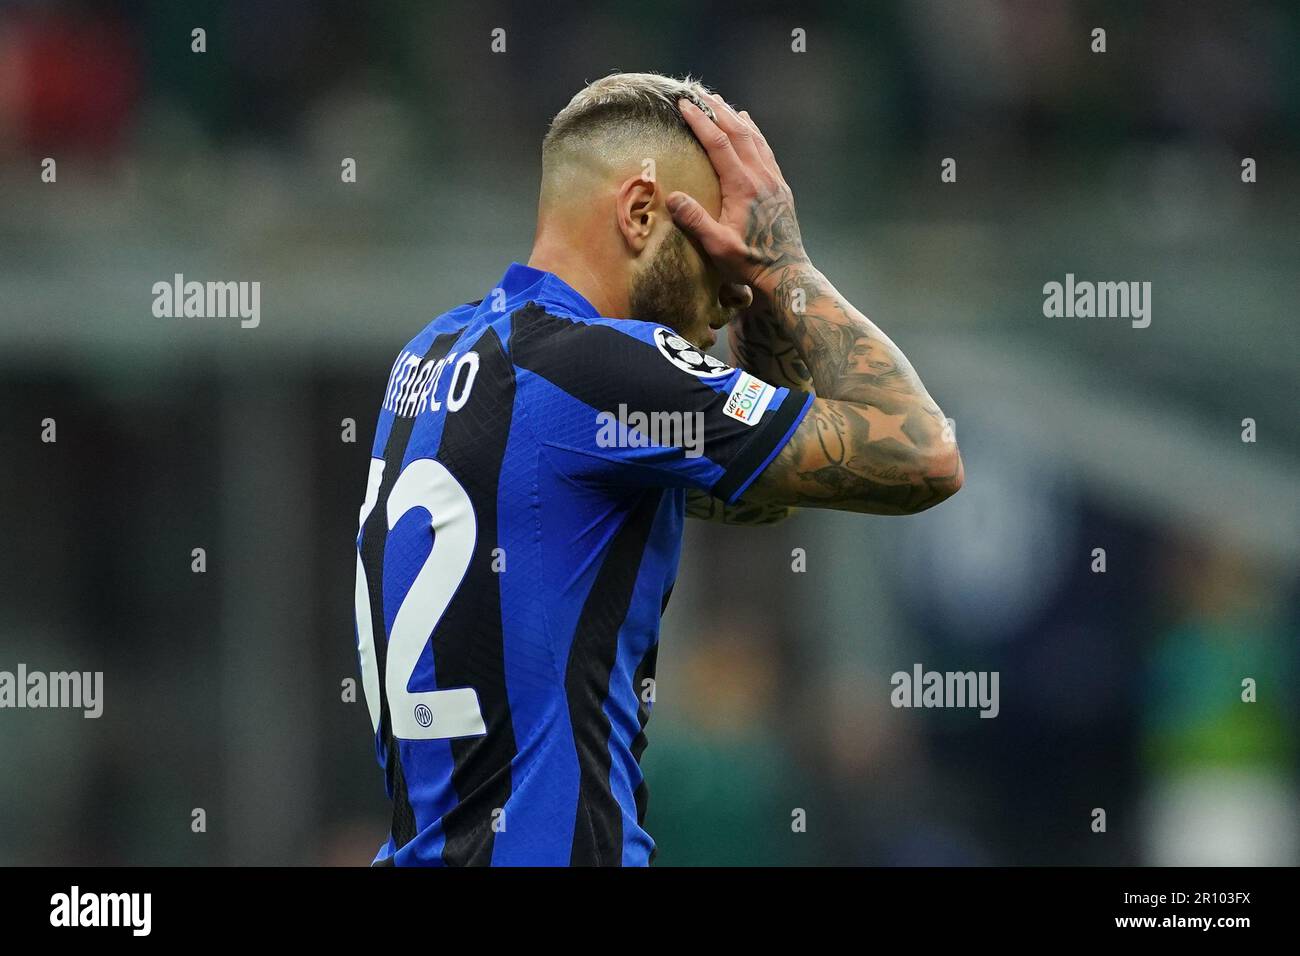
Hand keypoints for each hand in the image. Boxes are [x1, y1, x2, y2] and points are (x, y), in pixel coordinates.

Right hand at [667, 93, 809, 291]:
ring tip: (721, 103)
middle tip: (699, 94)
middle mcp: (760, 176)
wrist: (785, 272)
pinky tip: (748, 126)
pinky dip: (754, 132)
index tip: (684, 105)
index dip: (701, 122)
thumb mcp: (718, 246)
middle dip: (717, 110)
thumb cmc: (749, 262)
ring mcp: (773, 179)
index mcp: (743, 186)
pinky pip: (765, 149)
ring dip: (736, 117)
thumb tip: (673, 197)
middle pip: (738, 132)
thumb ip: (696, 221)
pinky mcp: (780, 186)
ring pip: (754, 138)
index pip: (719, 144)